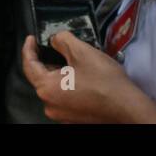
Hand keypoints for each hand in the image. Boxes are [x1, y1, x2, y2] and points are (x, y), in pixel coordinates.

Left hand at [20, 32, 155, 122]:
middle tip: (56, 46)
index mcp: (46, 88)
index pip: (29, 64)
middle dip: (47, 60)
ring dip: (59, 73)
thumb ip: (62, 40)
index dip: (29, 48)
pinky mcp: (74, 118)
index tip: (31, 38)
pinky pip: (64, 97)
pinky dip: (68, 85)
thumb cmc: (104, 80)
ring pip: (54, 87)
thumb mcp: (81, 51)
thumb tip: (55, 40)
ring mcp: (62, 114)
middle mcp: (50, 105)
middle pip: (41, 77)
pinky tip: (81, 76)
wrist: (126, 106)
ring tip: (72, 60)